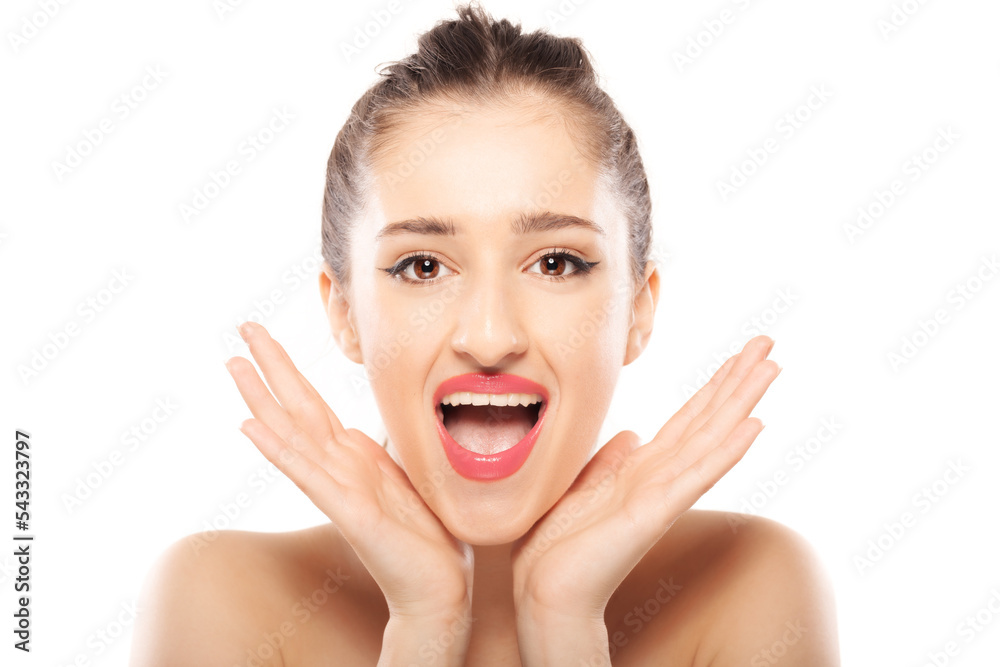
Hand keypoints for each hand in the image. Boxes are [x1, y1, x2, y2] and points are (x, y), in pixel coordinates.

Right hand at [224, 322, 472, 622]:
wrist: (438, 583)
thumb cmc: (421, 532)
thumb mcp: (400, 474)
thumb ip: (377, 450)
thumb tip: (357, 428)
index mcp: (352, 454)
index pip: (311, 404)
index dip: (287, 370)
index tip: (263, 338)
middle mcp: (338, 465)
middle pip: (296, 406)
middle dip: (270, 366)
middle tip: (241, 328)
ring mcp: (339, 487)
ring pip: (291, 434)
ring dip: (262, 397)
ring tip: (235, 364)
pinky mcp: (349, 511)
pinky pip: (308, 474)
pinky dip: (278, 449)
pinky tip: (250, 426)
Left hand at [511, 335, 779, 622]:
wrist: (547, 587)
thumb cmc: (562, 544)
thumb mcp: (584, 486)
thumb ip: (611, 460)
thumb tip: (633, 433)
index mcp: (644, 469)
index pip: (688, 419)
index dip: (714, 385)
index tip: (739, 354)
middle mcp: (662, 477)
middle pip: (709, 418)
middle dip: (738, 379)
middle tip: (768, 341)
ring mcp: (664, 494)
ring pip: (712, 437)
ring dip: (743, 400)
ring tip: (771, 365)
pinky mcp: (655, 512)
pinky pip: (697, 474)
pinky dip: (727, 450)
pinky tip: (754, 425)